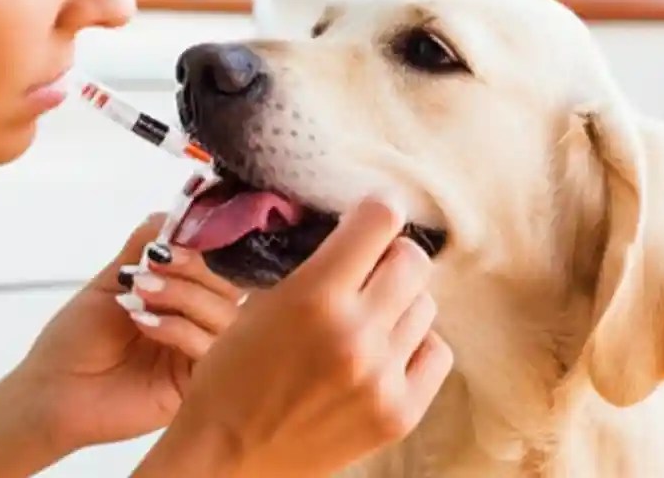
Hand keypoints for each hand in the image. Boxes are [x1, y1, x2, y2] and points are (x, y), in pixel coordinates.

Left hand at [10, 213, 243, 453]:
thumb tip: (174, 213)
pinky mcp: (196, 387)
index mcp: (186, 299)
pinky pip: (211, 351)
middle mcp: (199, 325)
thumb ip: (144, 245)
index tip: (181, 235)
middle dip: (194, 269)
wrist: (52, 391)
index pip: (221, 268)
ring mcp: (200, 356)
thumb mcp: (111, 279)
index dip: (210, 248)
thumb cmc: (77, 339)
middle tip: (152, 264)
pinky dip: (180, 329)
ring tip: (141, 292)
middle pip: (231, 289)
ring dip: (185, 296)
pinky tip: (145, 324)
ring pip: (227, 317)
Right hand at [138, 196, 453, 477]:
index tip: (371, 216)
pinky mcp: (400, 413)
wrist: (227, 459)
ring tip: (367, 319)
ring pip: (426, 305)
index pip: (381, 219)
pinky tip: (385, 352)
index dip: (376, 211)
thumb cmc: (232, 378)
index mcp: (314, 297)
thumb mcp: (259, 305)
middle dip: (391, 257)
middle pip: (414, 261)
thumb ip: (313, 268)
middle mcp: (356, 334)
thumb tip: (357, 231)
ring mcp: (383, 377)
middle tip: (370, 268)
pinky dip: (415, 346)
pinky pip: (436, 352)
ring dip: (400, 304)